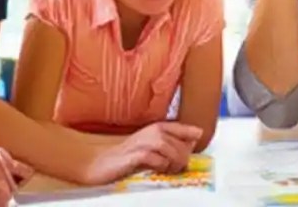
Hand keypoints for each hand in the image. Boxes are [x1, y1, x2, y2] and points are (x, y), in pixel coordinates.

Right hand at [83, 121, 203, 183]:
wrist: (99, 162)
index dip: (192, 134)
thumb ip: (171, 145)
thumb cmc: (127, 156)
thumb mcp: (151, 148)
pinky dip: (161, 166)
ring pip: (171, 150)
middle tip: (179, 167)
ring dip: (174, 162)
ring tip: (170, 169)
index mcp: (157, 128)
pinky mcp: (136, 155)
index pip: (183, 128)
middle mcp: (152, 132)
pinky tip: (159, 169)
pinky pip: (157, 159)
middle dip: (184, 157)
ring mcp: (144, 142)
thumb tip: (192, 144)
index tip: (197, 140)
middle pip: (180, 143)